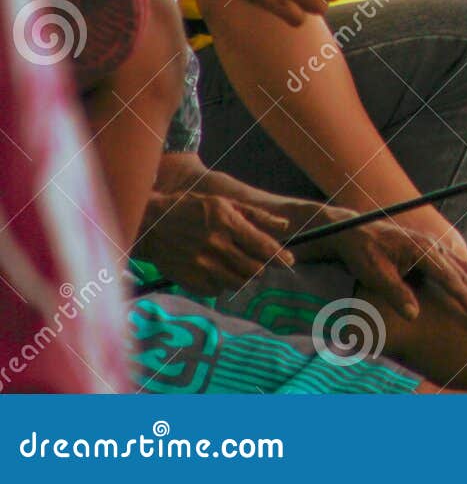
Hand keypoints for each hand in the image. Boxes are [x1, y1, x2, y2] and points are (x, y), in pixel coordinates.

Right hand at [136, 189, 293, 295]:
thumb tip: (285, 226)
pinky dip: (222, 284)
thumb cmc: (190, 209)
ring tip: (240, 268)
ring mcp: (202, 265)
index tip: (290, 262)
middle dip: (263, 268)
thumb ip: (257, 215)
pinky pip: (217, 290)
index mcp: (227, 224)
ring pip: (238, 282)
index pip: (263, 246)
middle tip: (261, 264)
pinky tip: (218, 272)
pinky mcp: (189, 279)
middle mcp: (216, 246)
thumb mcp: (224, 203)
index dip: (280, 256)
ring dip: (245, 277)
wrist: (150, 224)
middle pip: (254, 269)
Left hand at [316, 212, 466, 330]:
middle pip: (465, 274)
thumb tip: (414, 315)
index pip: (450, 278)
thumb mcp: (374, 273)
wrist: (355, 232)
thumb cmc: (363, 253)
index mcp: (422, 250)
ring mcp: (436, 248)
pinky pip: (459, 268)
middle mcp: (434, 247)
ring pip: (466, 269)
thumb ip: (395, 293)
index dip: (466, 298)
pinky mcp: (433, 253)